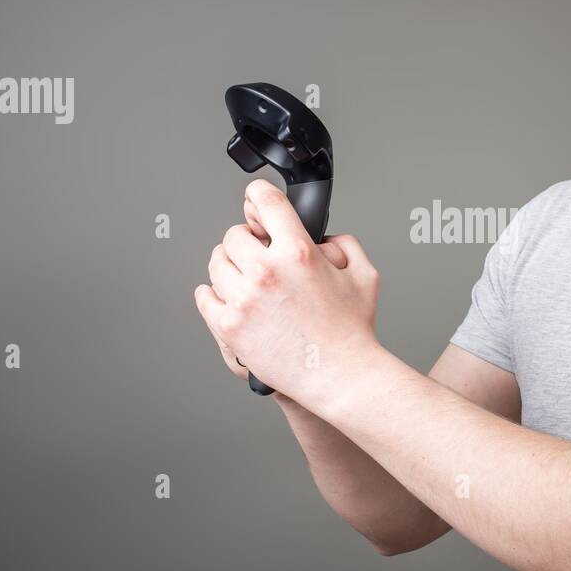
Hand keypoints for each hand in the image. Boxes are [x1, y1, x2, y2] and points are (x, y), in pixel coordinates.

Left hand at [193, 179, 380, 406]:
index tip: (255, 200)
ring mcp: (244, 299)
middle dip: (247, 242)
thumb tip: (324, 239)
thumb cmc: (353, 331)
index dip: (258, 195)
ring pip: (217, 263)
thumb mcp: (365, 274)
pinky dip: (214, 293)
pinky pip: (205, 296)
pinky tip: (231, 298)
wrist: (339, 376)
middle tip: (259, 256)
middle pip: (234, 234)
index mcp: (298, 252)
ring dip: (230, 266)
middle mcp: (266, 271)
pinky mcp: (229, 326)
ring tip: (248, 280)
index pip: (265, 201)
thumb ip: (345, 245)